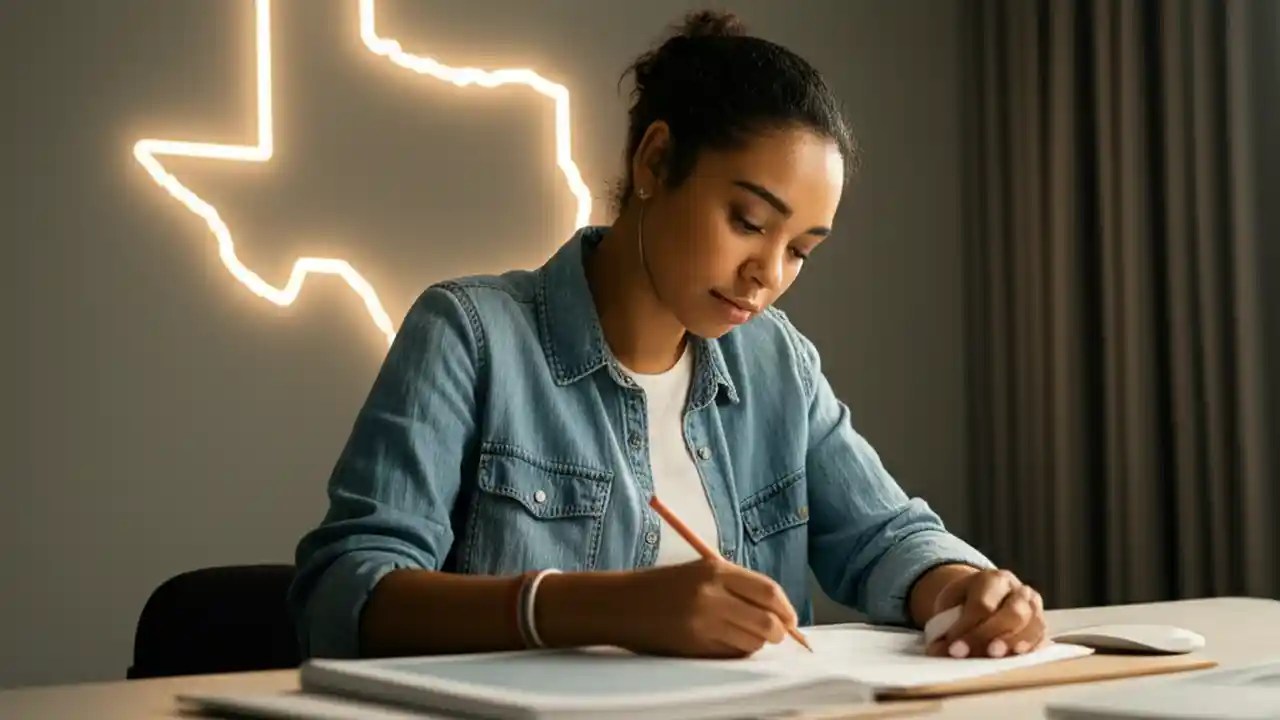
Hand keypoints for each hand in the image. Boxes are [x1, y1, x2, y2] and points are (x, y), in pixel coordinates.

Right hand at [614, 558, 798, 657]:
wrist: (619, 604)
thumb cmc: (661, 587)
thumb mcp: (699, 573)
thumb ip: (735, 586)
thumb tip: (775, 608)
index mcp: (715, 571)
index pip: (768, 590)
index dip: (786, 608)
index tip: (791, 619)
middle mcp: (712, 595)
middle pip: (766, 620)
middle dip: (778, 632)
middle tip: (776, 634)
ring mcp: (703, 623)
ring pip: (752, 641)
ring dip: (757, 643)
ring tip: (745, 637)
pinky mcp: (693, 646)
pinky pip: (731, 655)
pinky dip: (738, 652)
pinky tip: (727, 644)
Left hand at [925, 569, 1045, 658]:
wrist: (983, 596)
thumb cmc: (964, 603)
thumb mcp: (950, 605)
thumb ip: (945, 625)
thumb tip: (939, 651)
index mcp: (992, 579)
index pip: (983, 604)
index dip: (969, 628)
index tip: (954, 649)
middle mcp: (1018, 589)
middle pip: (1012, 613)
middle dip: (993, 635)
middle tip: (978, 653)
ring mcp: (1034, 607)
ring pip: (1032, 624)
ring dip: (1014, 643)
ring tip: (997, 657)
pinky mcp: (1042, 625)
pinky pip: (1042, 637)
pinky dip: (1030, 649)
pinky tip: (1017, 658)